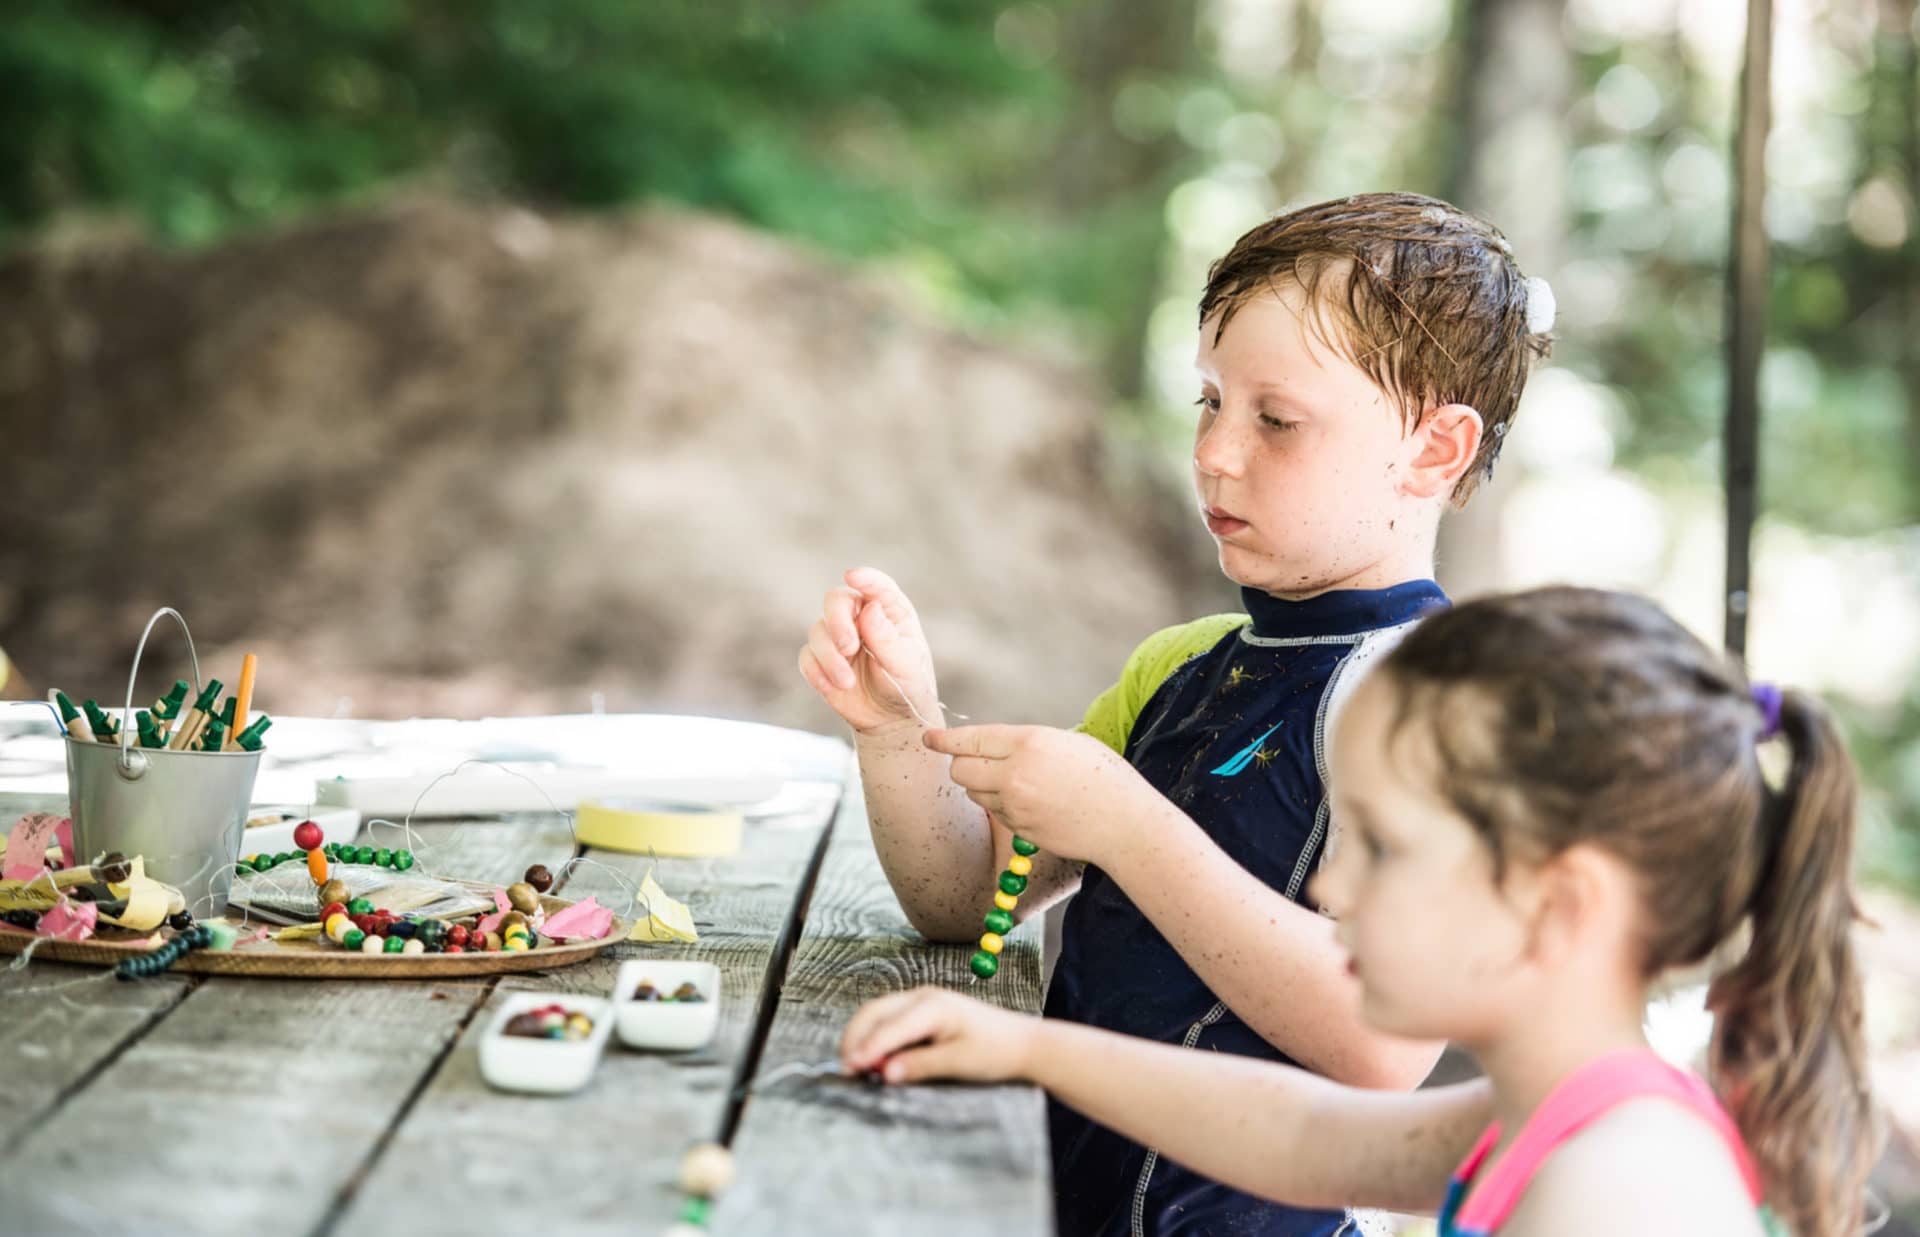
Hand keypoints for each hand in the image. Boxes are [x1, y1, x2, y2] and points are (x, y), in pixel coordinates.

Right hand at [798, 567, 940, 733]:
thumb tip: (869, 609)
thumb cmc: (906, 686)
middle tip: (848, 647)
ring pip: (817, 631)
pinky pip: (806, 657)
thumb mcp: (905, 665)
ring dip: (829, 657)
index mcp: (889, 611)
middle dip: (837, 622)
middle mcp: (860, 617)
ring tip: (847, 681)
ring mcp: (837, 637)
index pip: (876, 586)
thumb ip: (887, 638)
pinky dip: (816, 671)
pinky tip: (832, 687)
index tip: (852, 576)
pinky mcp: (820, 660)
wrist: (890, 720)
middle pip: (835, 600)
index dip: (864, 578)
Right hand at [840, 986, 1037, 1083]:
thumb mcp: (959, 1063)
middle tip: (845, 1069)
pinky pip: (889, 1019)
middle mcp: (923, 996)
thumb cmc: (995, 1052)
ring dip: (863, 1036)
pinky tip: (873, 1057)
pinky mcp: (923, 1010)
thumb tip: (884, 1073)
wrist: (1022, 1043)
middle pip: (874, 1012)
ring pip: (878, 1013)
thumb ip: (921, 1066)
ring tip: (855, 1066)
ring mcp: (922, 1000)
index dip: (866, 1049)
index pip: (889, 1027)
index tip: (849, 1069)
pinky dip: (876, 1036)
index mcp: (933, 1006)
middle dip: (855, 1039)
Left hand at [922, 724, 1155, 866]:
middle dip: (961, 765)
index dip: (945, 740)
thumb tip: (995, 748)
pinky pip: (996, 813)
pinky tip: (1032, 802)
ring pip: (975, 793)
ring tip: (1016, 782)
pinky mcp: (1019, 830)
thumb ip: (1027, 743)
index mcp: (1028, 742)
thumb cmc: (1105, 776)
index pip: (971, 739)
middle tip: (974, 762)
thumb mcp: (1067, 742)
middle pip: (961, 770)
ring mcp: (1015, 806)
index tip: (929, 738)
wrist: (1125, 824)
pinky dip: (1002, 806)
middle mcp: (1015, 774)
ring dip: (982, 786)